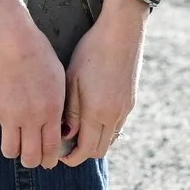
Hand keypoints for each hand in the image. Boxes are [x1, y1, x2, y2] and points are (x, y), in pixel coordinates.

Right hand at [0, 0, 68, 168]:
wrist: (9, 36)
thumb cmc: (37, 51)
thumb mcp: (57, 77)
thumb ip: (58, 104)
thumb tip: (58, 123)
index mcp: (51, 111)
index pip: (52, 149)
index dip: (49, 159)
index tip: (46, 160)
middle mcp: (31, 118)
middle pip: (30, 157)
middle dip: (31, 161)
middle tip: (29, 156)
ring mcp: (8, 115)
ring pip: (9, 150)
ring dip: (11, 148)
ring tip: (11, 140)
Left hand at [63, 0, 145, 164]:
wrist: (122, 31)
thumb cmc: (91, 51)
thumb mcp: (72, 80)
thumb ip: (71, 112)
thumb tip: (68, 135)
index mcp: (97, 112)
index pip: (85, 149)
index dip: (71, 157)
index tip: (59, 154)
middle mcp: (115, 115)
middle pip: (99, 150)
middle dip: (82, 153)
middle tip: (65, 146)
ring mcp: (126, 109)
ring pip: (110, 139)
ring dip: (94, 141)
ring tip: (77, 132)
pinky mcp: (131, 101)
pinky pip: (118, 126)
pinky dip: (104, 129)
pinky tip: (91, 117)